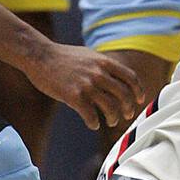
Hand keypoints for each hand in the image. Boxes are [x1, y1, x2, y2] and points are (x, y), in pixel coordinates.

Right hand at [23, 42, 145, 131]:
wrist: (40, 56)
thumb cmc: (63, 56)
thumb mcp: (89, 55)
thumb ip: (103, 65)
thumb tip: (116, 76)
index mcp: (104, 62)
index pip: (131, 78)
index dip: (138, 91)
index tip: (139, 100)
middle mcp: (99, 73)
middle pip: (124, 95)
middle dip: (128, 108)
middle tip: (127, 115)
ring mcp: (87, 85)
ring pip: (110, 107)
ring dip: (113, 118)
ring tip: (111, 121)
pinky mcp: (74, 96)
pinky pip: (90, 115)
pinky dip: (94, 122)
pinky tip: (93, 124)